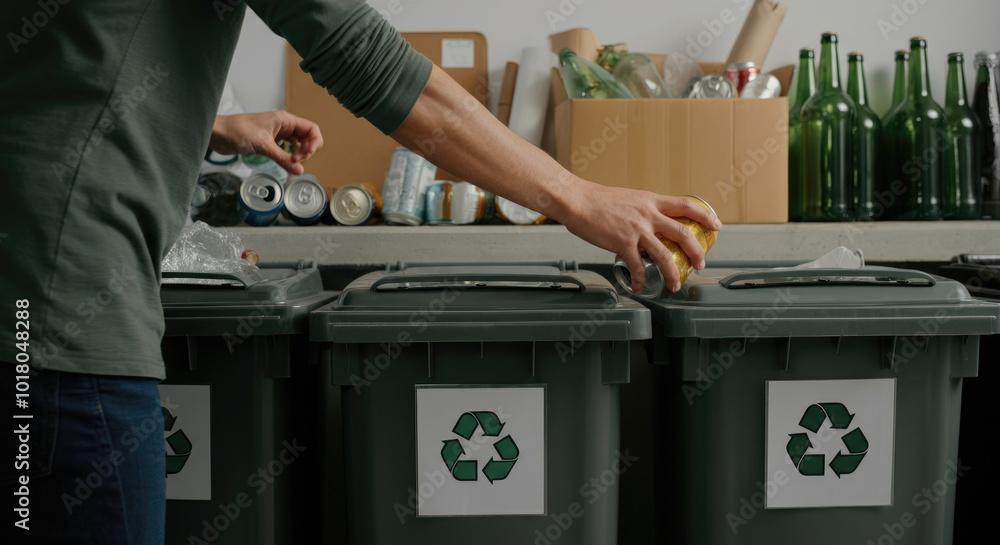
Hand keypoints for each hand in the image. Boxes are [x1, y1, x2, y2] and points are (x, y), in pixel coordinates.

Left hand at [209, 111, 323, 174]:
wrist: (218, 133)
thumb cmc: (236, 131)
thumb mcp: (262, 146)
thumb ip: (283, 158)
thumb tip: (299, 170)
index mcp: (285, 120)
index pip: (311, 129)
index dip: (313, 144)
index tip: (304, 157)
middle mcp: (283, 125)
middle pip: (307, 137)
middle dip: (306, 151)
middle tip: (295, 162)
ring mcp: (277, 133)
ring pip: (298, 143)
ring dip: (299, 154)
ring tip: (291, 163)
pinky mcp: (269, 140)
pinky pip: (287, 148)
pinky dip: (289, 155)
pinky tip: (286, 161)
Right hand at [387, 65, 719, 292]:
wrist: (574, 199)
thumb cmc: (596, 199)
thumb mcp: (626, 199)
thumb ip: (642, 210)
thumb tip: (651, 225)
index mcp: (651, 200)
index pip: (688, 205)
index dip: (706, 216)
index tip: (716, 226)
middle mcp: (648, 214)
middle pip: (684, 233)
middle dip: (697, 251)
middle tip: (700, 262)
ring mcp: (636, 230)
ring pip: (666, 255)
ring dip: (673, 273)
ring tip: (674, 284)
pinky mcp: (622, 244)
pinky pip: (637, 266)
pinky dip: (639, 279)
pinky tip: (638, 285)